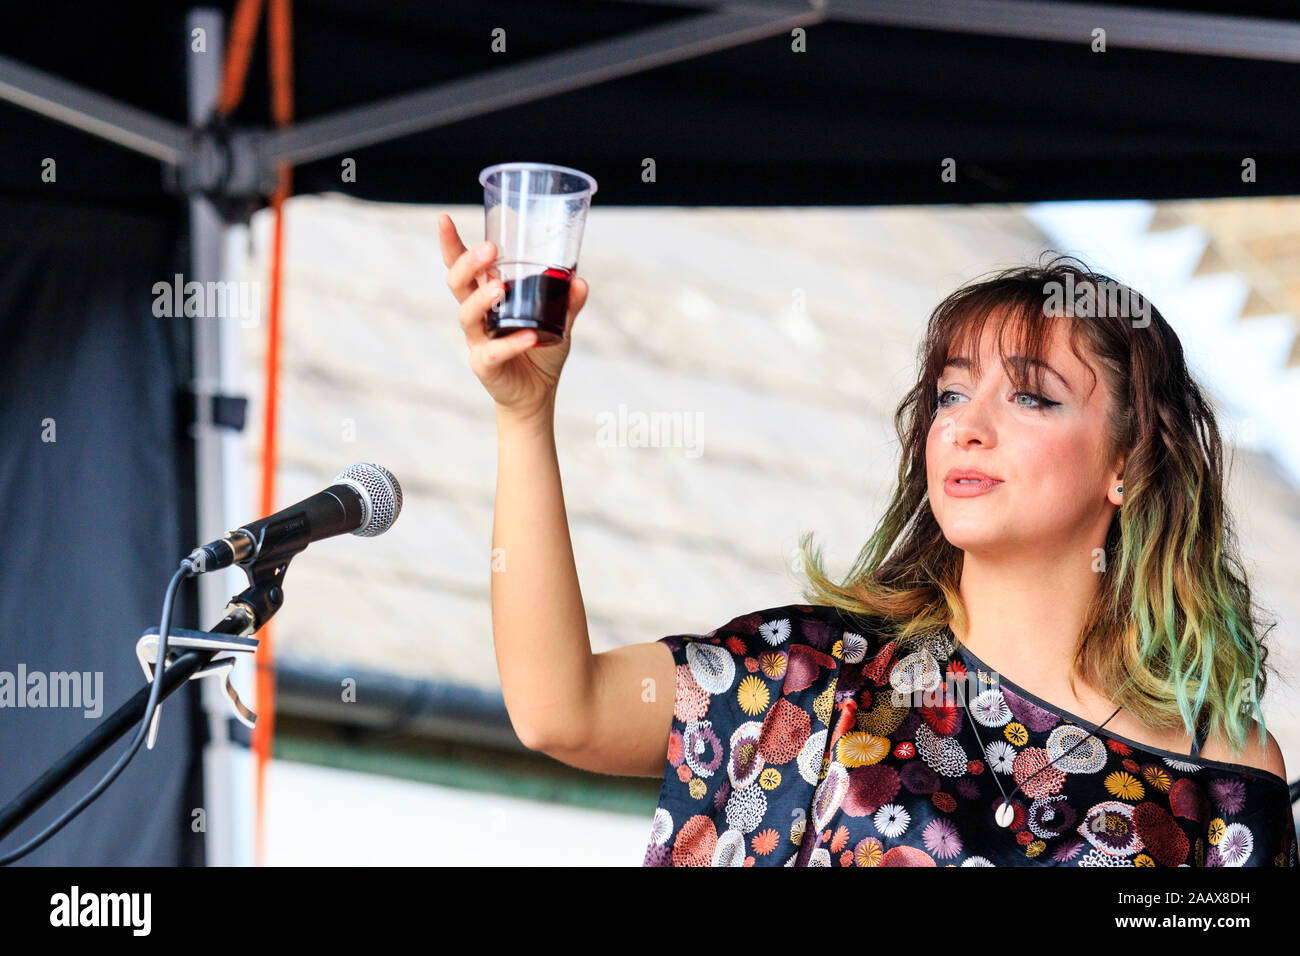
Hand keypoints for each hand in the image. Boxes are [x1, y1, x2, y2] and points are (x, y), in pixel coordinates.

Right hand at [439, 213, 588, 421]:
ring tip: (501, 287)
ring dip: (482, 298)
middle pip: (457, 284)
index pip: (463, 267)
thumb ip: (567, 302)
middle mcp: (477, 317)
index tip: (444, 219)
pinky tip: (528, 336)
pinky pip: (493, 352)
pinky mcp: (484, 366)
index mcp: (486, 298)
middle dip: (467, 264)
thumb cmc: (540, 351)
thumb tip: (579, 281)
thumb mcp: (559, 322)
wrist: (538, 393)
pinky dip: (511, 343)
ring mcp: (477, 341)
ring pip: (467, 315)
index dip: (451, 245)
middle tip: (488, 251)